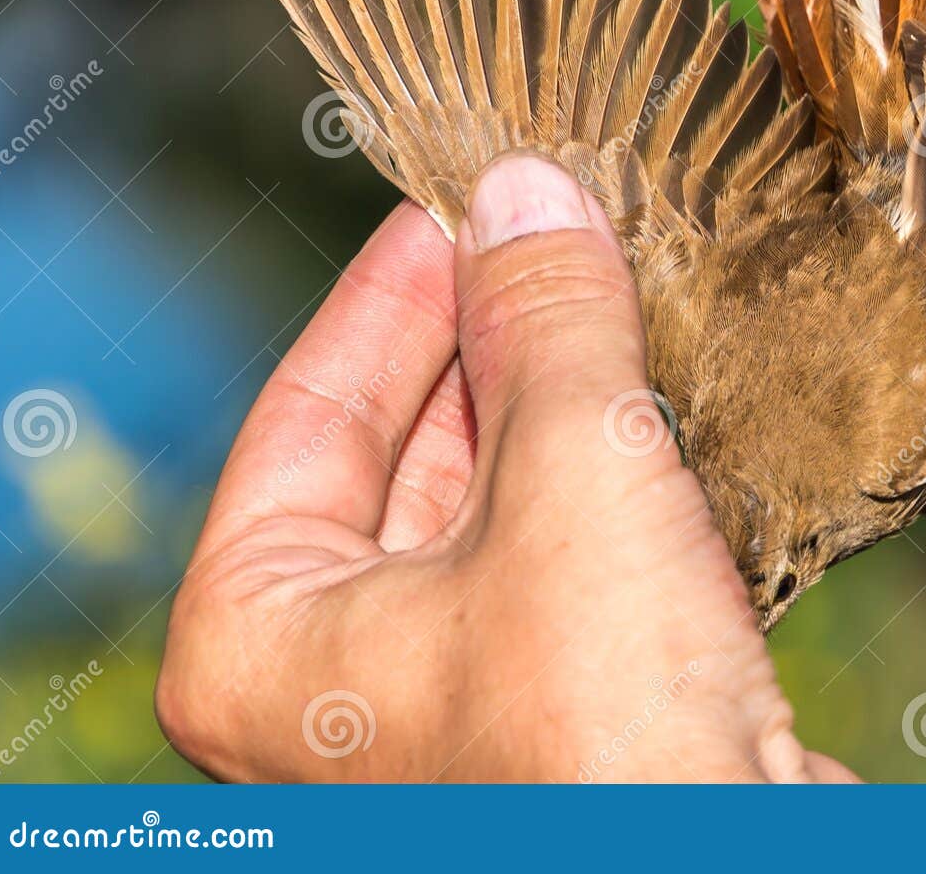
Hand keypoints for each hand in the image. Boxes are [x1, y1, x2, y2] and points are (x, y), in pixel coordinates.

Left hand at [157, 154, 850, 781]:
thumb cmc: (605, 732)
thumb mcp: (570, 479)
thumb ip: (545, 323)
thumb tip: (529, 193)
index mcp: (260, 641)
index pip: (309, 410)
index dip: (395, 290)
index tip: (460, 199)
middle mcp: (331, 686)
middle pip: (404, 455)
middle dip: (491, 340)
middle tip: (560, 234)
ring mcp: (443, 705)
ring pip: (494, 505)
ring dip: (561, 403)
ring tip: (621, 294)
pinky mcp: (551, 713)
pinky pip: (561, 558)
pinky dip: (609, 479)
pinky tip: (664, 401)